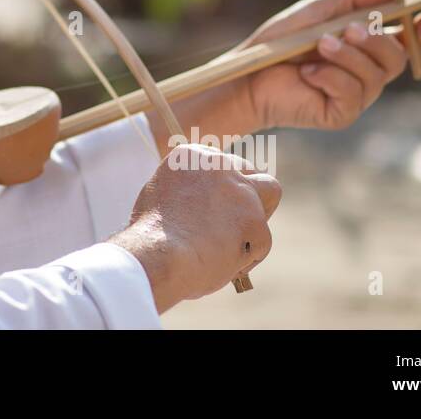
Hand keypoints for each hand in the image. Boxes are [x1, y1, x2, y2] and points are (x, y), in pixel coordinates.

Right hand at [108, 144, 280, 312]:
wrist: (157, 254)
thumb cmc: (150, 235)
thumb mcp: (162, 196)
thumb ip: (189, 191)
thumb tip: (204, 207)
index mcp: (192, 156)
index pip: (223, 163)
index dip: (223, 187)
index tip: (216, 205)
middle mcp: (220, 165)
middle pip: (253, 171)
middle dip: (253, 192)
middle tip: (238, 218)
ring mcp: (242, 192)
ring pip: (269, 197)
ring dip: (254, 220)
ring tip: (228, 246)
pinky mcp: (257, 223)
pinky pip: (261, 243)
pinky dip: (246, 257)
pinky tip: (223, 264)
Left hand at [235, 0, 420, 131]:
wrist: (248, 73)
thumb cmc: (280, 41)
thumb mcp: (317, 11)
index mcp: (365, 47)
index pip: (404, 41)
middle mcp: (366, 73)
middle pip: (398, 58)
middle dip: (377, 40)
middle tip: (350, 30)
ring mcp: (356, 96)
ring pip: (376, 76)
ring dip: (347, 56)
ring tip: (319, 46)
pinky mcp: (341, 114)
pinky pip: (353, 94)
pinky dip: (330, 77)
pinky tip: (307, 74)